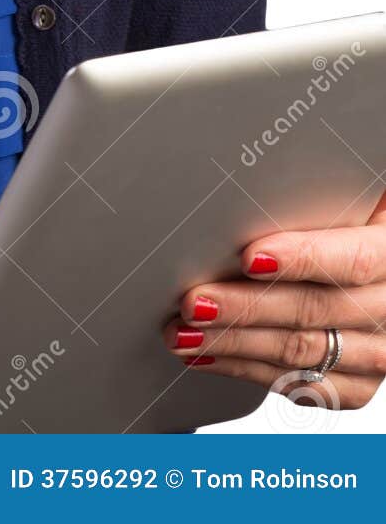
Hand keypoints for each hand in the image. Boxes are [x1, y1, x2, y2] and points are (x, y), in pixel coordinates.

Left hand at [161, 188, 385, 409]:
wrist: (377, 266)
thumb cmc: (352, 216)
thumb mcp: (352, 194)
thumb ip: (318, 193)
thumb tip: (265, 169)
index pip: (354, 260)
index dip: (302, 259)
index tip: (250, 257)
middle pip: (315, 311)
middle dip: (246, 308)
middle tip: (195, 301)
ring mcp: (375, 350)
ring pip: (302, 352)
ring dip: (234, 343)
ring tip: (185, 333)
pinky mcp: (355, 382)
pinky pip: (300, 384)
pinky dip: (245, 369)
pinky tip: (208, 354)